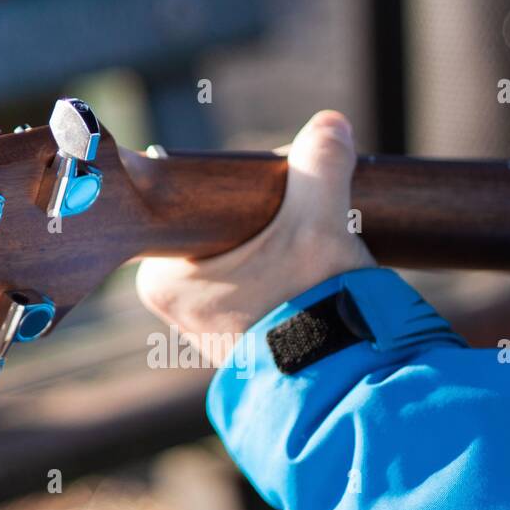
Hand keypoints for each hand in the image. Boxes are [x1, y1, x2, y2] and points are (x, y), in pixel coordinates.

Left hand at [135, 110, 373, 361]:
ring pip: (234, 259)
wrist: (346, 385)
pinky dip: (276, 276)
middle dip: (259, 217)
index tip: (266, 179)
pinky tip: (306, 273)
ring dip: (270, 247)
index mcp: (162, 276)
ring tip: (308, 247)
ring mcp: (199, 326)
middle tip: (298, 212)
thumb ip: (319, 168)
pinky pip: (250, 289)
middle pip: (214, 230)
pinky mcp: (235, 341)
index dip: (232, 188)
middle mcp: (169, 304)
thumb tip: (329, 124)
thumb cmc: (314, 308)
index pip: (188, 205)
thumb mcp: (319, 227)